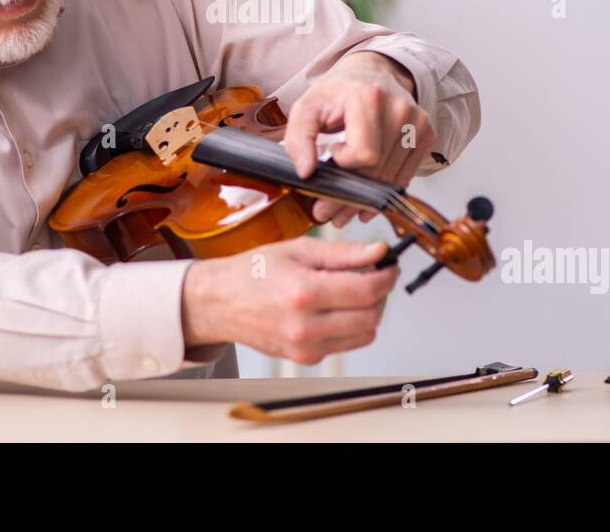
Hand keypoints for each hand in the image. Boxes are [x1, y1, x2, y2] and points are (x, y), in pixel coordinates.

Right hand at [182, 236, 399, 364]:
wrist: (219, 302)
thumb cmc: (253, 272)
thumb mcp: (298, 250)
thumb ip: (343, 253)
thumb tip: (378, 251)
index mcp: (303, 292)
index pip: (366, 291)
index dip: (387, 277)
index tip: (390, 265)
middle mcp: (305, 326)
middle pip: (371, 316)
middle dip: (381, 294)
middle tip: (373, 275)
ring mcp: (305, 347)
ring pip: (365, 334)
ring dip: (369, 311)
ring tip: (353, 291)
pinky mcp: (306, 359)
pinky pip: (347, 344)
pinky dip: (351, 325)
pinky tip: (336, 308)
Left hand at [281, 52, 437, 227]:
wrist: (372, 72)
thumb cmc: (338, 92)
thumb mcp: (307, 107)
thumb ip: (298, 138)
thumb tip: (305, 172)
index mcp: (369, 97)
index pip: (364, 154)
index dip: (344, 162)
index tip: (332, 152)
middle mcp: (400, 108)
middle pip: (378, 171)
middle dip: (348, 195)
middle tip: (325, 212)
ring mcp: (418, 122)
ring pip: (391, 180)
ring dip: (365, 199)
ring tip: (343, 210)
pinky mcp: (427, 134)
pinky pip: (405, 176)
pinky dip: (385, 190)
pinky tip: (368, 198)